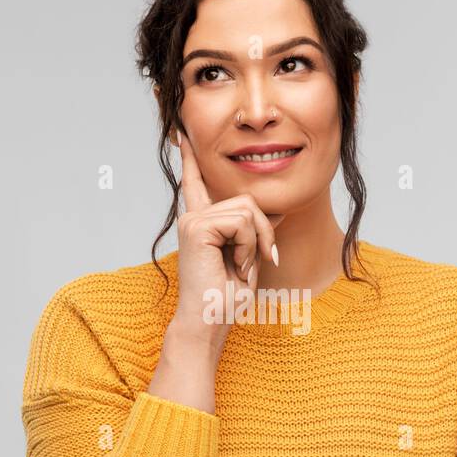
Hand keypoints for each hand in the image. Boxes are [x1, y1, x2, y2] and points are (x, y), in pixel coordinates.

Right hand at [170, 131, 284, 348]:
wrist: (210, 322)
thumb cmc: (226, 299)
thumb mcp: (249, 258)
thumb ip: (256, 231)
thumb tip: (275, 211)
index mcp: (202, 224)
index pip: (197, 185)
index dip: (190, 159)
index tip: (182, 134)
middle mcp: (194, 217)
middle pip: (247, 201)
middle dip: (264, 231)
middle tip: (261, 260)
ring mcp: (194, 221)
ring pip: (247, 210)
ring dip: (256, 242)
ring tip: (241, 265)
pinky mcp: (197, 227)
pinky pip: (241, 222)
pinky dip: (248, 246)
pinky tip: (234, 264)